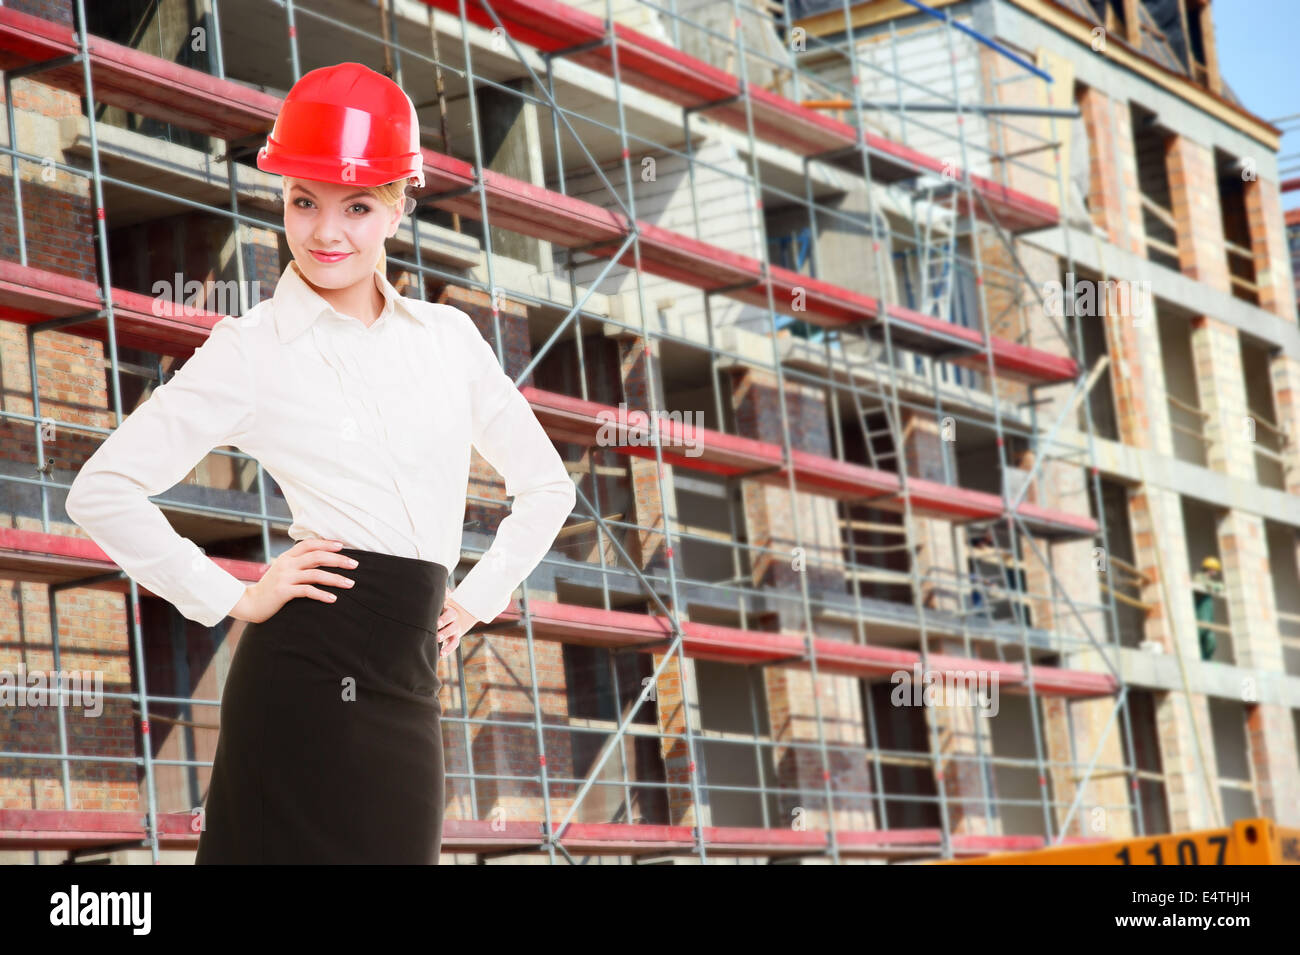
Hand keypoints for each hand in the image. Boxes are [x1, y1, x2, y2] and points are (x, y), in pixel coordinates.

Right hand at [230, 538, 356, 623]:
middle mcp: (286, 564)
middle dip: (338, 560)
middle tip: (355, 565)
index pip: (309, 544)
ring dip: (336, 579)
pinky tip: (333, 598)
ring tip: (350, 584)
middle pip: (317, 557)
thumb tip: (322, 558)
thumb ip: (298, 563)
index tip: (342, 546)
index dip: (327, 543)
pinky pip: (307, 591)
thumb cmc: (272, 588)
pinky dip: (322, 594)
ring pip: (316, 574)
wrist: (250, 603)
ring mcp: (285, 577)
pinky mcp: (283, 591)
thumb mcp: (283, 570)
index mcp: (287, 557)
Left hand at [435, 595, 475, 658]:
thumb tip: (444, 591)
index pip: (450, 615)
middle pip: (452, 626)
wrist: (457, 611)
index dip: (444, 619)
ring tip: (437, 642)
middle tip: (436, 635)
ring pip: (453, 636)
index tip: (437, 624)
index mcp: (451, 612)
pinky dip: (448, 650)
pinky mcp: (454, 638)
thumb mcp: (443, 599)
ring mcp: (455, 630)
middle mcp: (454, 621)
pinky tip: (441, 655)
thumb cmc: (443, 605)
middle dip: (445, 631)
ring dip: (446, 640)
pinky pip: (453, 645)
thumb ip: (443, 594)